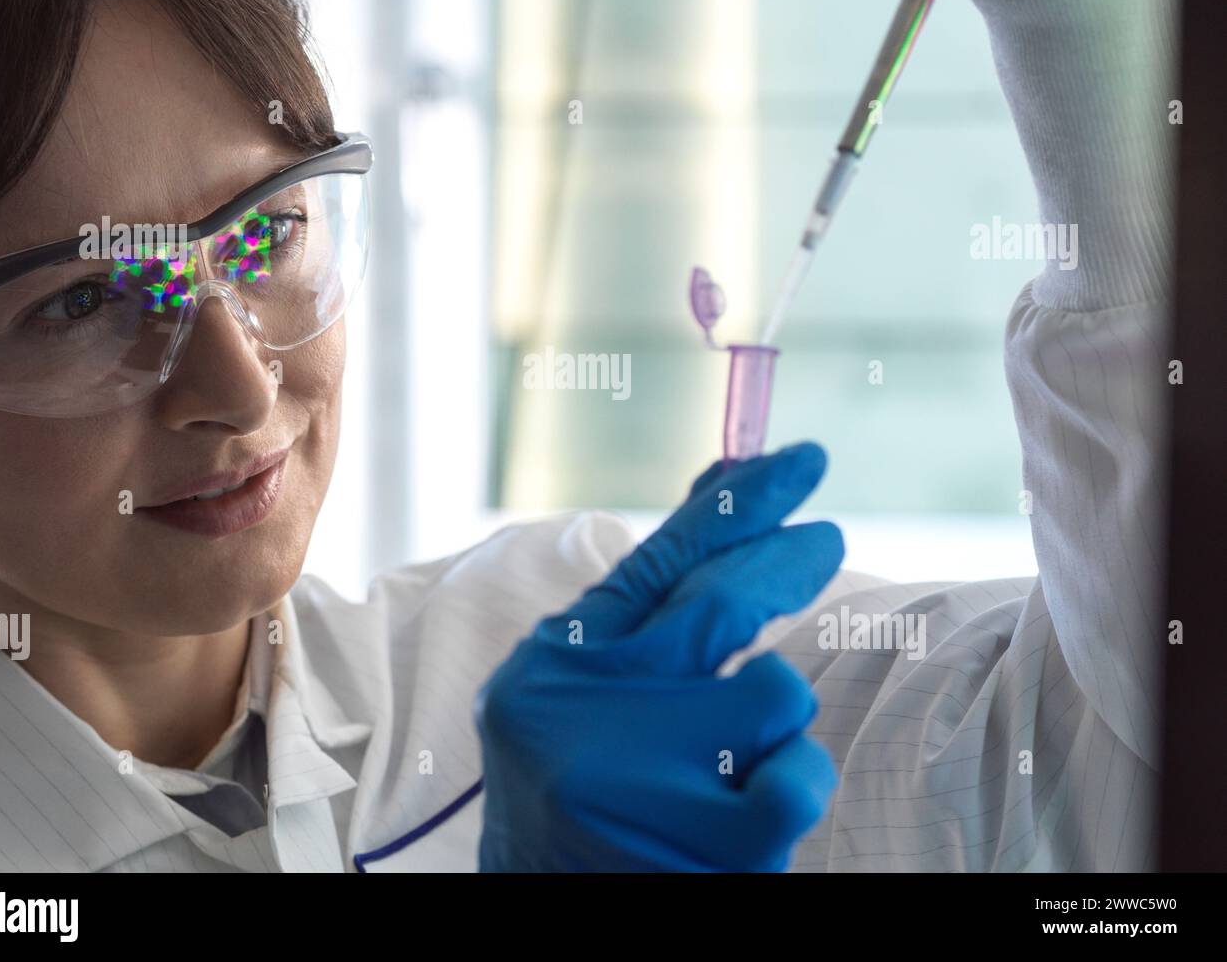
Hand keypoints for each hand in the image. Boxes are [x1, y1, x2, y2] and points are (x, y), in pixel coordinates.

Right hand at [473, 442, 843, 871]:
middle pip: (718, 610)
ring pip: (778, 698)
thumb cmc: (571, 771)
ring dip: (777, 718)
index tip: (802, 460)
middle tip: (823, 538)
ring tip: (733, 754)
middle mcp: (587, 724)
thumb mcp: (581, 678)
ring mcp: (644, 793)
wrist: (535, 898)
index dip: (739, 503)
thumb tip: (725, 490)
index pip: (658, 563)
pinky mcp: (703, 855)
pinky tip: (746, 809)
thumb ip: (646, 599)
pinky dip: (793, 782)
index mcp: (555, 670)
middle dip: (784, 564)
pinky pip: (798, 785)